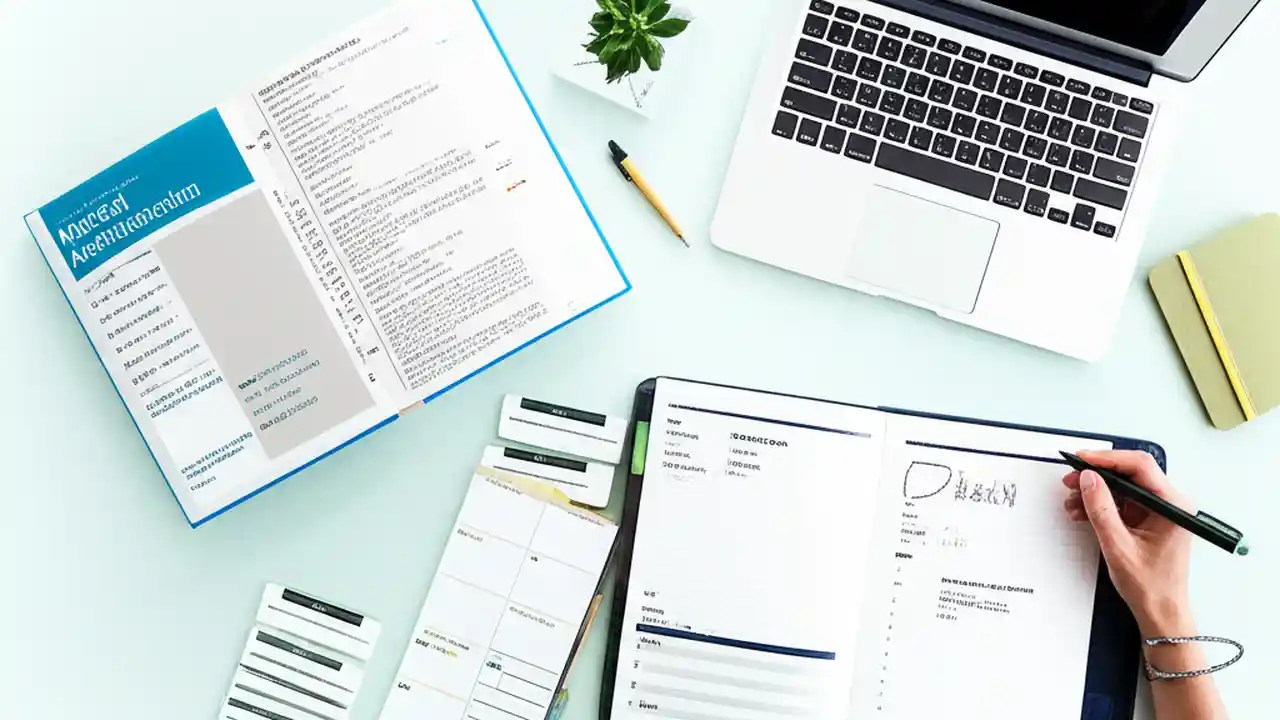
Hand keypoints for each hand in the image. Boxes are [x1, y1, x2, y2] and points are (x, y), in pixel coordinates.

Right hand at [1062, 450, 1194, 636]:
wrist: (1161, 611)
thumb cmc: (1151, 586)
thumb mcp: (1118, 546)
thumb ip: (1101, 510)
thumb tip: (1088, 479)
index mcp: (1173, 506)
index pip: (1140, 466)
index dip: (1107, 459)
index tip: (1082, 459)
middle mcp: (1170, 503)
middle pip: (1130, 473)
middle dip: (1097, 475)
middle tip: (1071, 479)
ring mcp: (1159, 511)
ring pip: (1123, 487)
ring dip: (1096, 491)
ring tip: (1072, 500)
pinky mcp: (1149, 519)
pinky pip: (1122, 502)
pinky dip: (1101, 504)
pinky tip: (1082, 511)